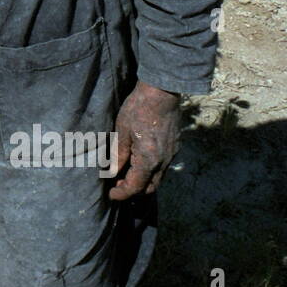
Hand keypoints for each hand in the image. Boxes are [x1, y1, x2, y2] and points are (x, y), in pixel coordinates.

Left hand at [107, 81, 181, 200]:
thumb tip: (112, 172)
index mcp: (149, 160)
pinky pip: (163, 167)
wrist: (162, 92)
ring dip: (143, 181)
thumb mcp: (122, 131)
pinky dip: (151, 171)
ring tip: (126, 174)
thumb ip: (119, 155)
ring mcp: (171, 154)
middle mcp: (163, 161)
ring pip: (158, 178)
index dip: (122, 194)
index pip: (135, 187)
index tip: (111, 195)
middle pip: (150, 187)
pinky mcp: (175, 147)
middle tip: (117, 185)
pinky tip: (139, 161)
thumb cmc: (138, 108)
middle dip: (133, 191)